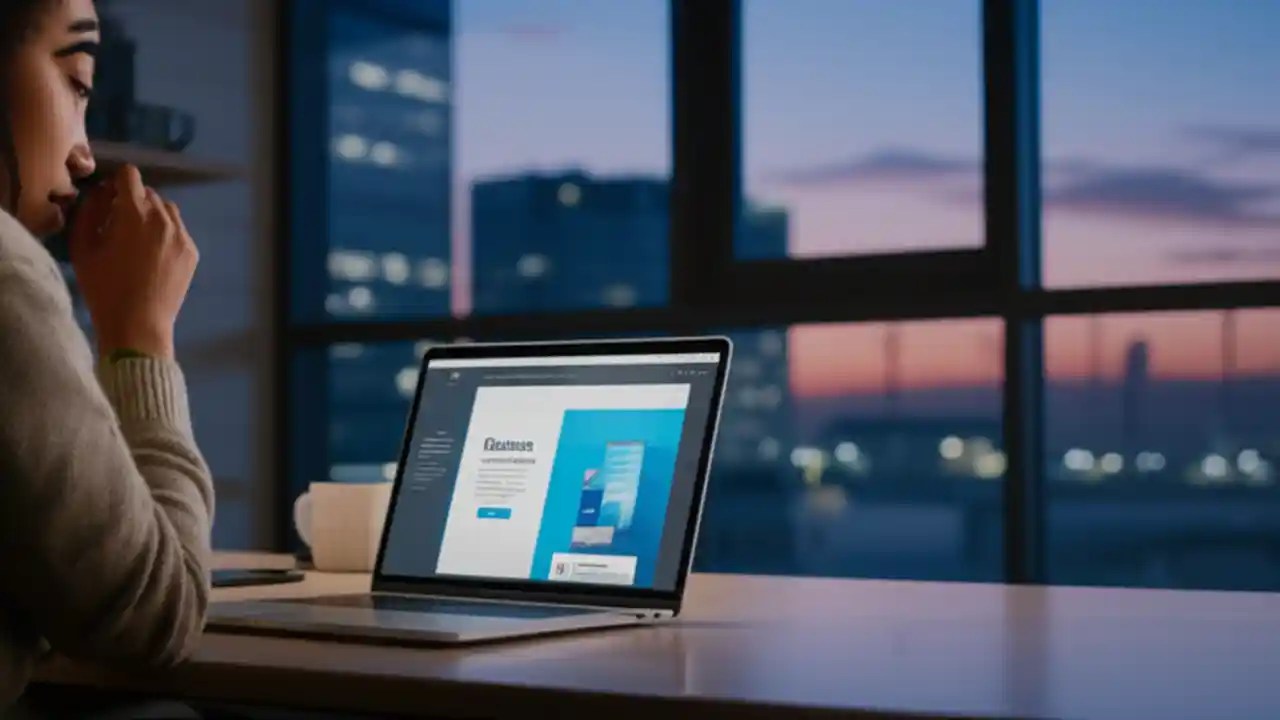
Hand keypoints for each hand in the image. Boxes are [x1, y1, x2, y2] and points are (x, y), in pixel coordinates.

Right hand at [69, 165, 198, 359]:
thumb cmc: (103, 288)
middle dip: (133, 200)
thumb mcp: (83, 247)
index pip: (130, 176)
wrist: (138, 324)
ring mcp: (183, 236)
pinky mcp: (192, 253)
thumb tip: (102, 193)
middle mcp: (164, 219)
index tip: (109, 197)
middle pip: (149, 193)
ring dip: (151, 214)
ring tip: (137, 238)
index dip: (116, 182)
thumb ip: (90, 211)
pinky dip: (165, 232)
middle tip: (118, 222)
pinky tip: (152, 254)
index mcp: (135, 214)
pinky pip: (178, 230)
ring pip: (167, 209)